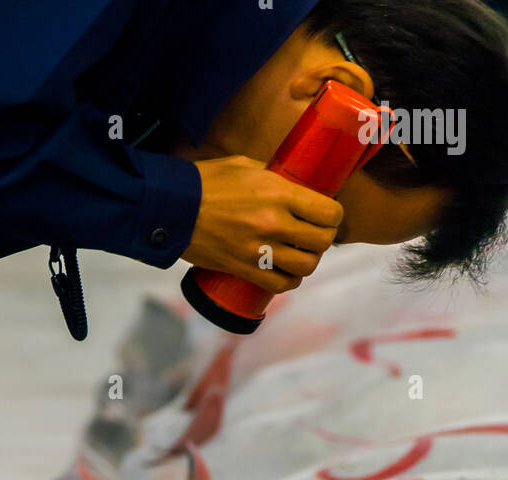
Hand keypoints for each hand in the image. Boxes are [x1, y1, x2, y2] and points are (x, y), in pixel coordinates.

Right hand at [183, 156, 343, 293]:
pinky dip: (289, 281)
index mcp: (279, 193)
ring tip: (301, 255)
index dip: (333, 216)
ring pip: (305, 267)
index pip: (328, 213)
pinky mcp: (244, 269)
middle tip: (315, 235)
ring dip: (308, 262)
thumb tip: (291, 187)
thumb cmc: (207, 182)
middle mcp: (274, 223)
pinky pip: (280, 285)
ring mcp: (259, 250)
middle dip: (324, 239)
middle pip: (321, 242)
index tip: (327, 215)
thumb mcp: (246, 166)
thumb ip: (273, 179)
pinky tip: (287, 273)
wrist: (174, 208)